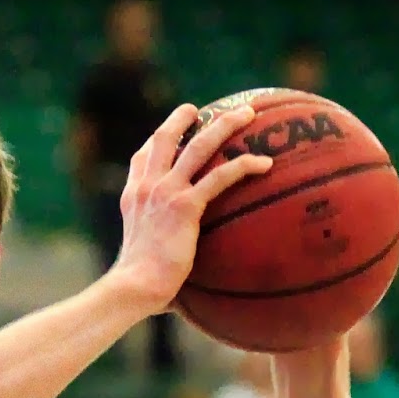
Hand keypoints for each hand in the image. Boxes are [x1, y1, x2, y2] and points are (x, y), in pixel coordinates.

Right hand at [109, 102, 272, 310]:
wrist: (133, 286)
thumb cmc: (139, 287)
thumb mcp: (141, 260)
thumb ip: (159, 256)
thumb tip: (178, 287)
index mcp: (133, 197)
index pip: (141, 158)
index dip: (156, 140)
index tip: (171, 130)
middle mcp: (147, 187)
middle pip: (165, 139)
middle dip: (184, 118)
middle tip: (202, 109)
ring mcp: (164, 192)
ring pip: (198, 146)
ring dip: (224, 125)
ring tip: (247, 113)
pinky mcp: (185, 204)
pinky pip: (220, 176)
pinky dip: (243, 165)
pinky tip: (265, 163)